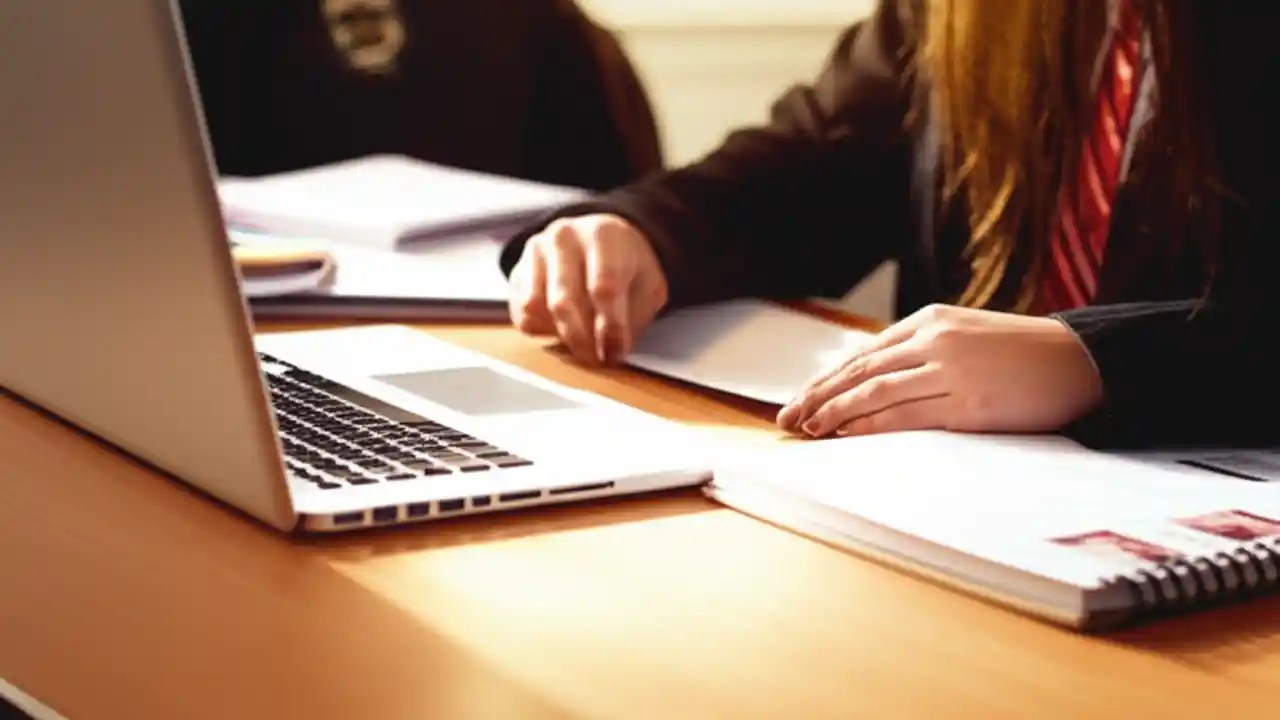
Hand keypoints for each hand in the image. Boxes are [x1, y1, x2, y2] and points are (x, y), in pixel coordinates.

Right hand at [508, 214, 668, 364]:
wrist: (599, 243)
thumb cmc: (625, 266)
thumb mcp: (648, 285)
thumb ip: (634, 315)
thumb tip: (610, 348)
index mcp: (604, 234)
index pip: (604, 287)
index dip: (610, 327)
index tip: (615, 350)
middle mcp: (565, 236)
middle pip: (564, 301)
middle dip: (581, 339)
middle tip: (595, 358)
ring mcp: (536, 252)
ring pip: (538, 308)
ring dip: (561, 335)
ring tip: (583, 342)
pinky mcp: (518, 272)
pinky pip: (522, 314)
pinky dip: (541, 330)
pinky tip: (562, 327)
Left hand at [776, 304, 1103, 436]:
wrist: (1080, 361)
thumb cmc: (1020, 354)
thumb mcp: (964, 336)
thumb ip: (921, 352)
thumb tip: (873, 381)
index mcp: (928, 321)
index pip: (863, 355)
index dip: (826, 380)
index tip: (798, 400)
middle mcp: (933, 340)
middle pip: (859, 372)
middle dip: (818, 397)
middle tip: (787, 419)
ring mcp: (950, 371)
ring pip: (874, 393)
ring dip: (835, 413)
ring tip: (809, 430)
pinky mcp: (968, 403)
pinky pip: (906, 417)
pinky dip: (870, 427)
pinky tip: (847, 436)